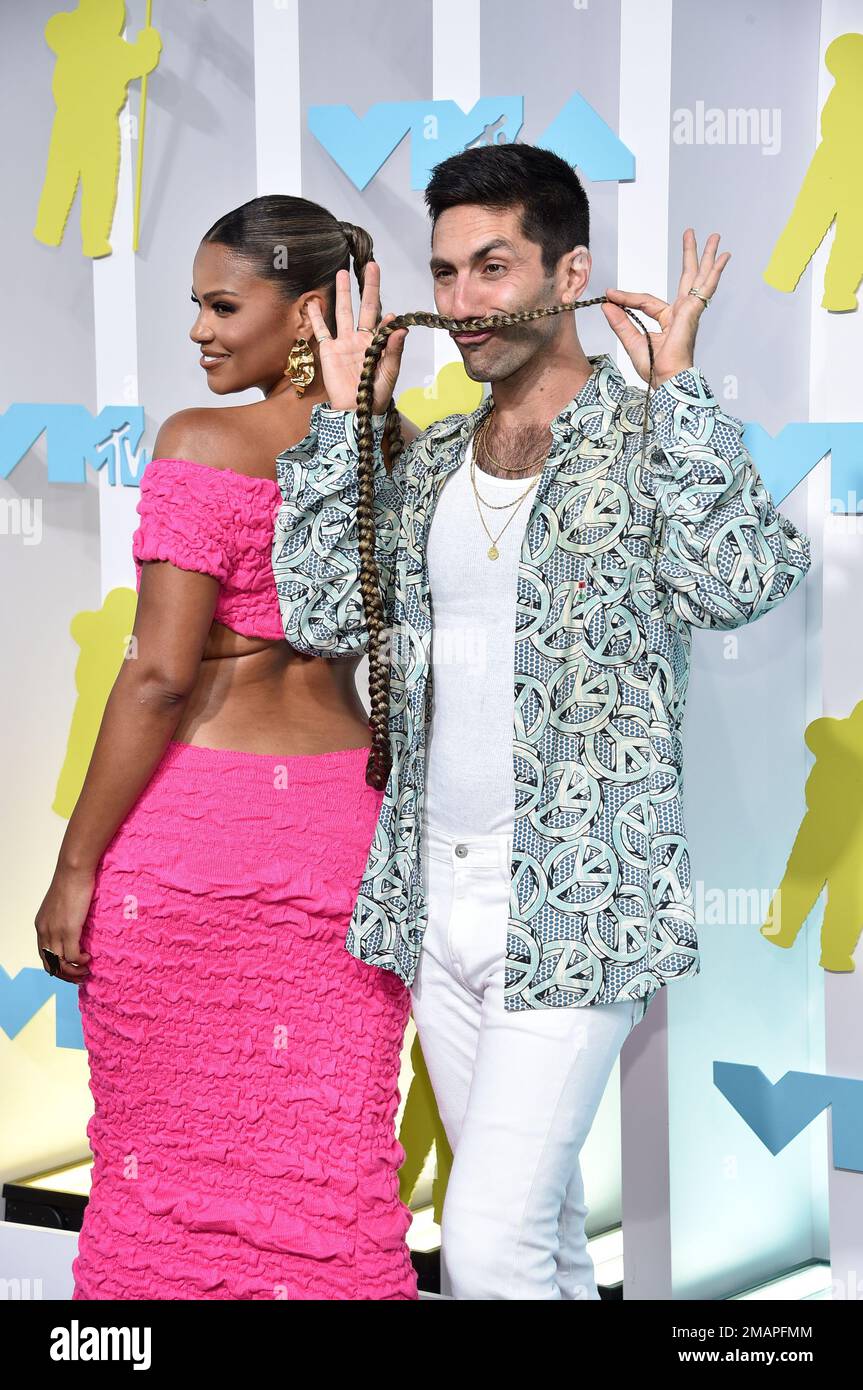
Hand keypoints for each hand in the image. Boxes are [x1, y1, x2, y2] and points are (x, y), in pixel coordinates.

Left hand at [34, 864, 93, 983]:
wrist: (74, 870)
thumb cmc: (72, 882)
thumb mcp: (62, 904)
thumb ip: (63, 917)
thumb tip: (75, 926)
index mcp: (41, 925)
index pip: (44, 955)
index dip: (57, 967)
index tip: (71, 970)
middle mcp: (45, 931)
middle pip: (50, 964)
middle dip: (65, 975)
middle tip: (80, 977)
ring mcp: (56, 932)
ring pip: (61, 964)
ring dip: (74, 972)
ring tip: (86, 971)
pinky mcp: (69, 930)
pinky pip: (73, 956)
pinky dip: (81, 962)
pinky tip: (88, 958)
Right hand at [306, 261, 407, 414]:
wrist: (354, 410)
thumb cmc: (375, 395)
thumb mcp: (389, 373)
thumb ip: (394, 350)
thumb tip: (401, 327)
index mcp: (377, 343)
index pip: (383, 320)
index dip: (388, 313)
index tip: (392, 308)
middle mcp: (360, 338)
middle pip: (364, 307)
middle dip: (368, 287)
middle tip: (371, 265)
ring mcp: (343, 342)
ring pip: (343, 312)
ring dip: (342, 293)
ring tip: (342, 273)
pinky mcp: (328, 350)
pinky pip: (321, 330)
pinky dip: (316, 317)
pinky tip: (314, 302)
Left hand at [600, 229, 730, 385]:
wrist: (667, 379)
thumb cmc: (656, 369)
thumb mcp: (632, 341)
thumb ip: (620, 321)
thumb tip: (607, 304)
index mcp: (668, 320)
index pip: (646, 301)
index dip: (626, 297)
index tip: (610, 294)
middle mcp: (682, 312)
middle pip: (687, 277)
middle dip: (690, 255)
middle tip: (691, 233)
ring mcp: (690, 310)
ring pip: (699, 276)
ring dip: (706, 255)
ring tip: (713, 237)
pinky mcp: (694, 311)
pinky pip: (706, 287)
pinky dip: (715, 272)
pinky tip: (724, 257)